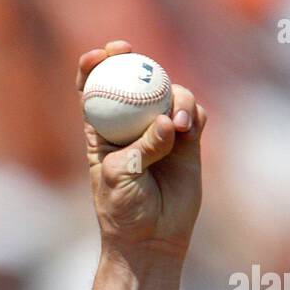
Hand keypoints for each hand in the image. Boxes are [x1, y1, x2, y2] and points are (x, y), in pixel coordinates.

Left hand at [78, 40, 205, 259]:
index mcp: (102, 130)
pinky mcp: (188, 140)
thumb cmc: (124, 211)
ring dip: (176, 97)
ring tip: (179, 123)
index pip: (94, 89)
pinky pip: (195, 114)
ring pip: (170, 93)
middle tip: (131, 51)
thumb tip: (166, 123)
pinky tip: (190, 128)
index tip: (101, 54)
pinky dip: (194, 114)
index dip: (95, 66)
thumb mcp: (121, 179)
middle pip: (133, 79)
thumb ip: (142, 148)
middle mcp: (131, 124)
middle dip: (132, 59)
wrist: (152, 238)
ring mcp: (161, 129)